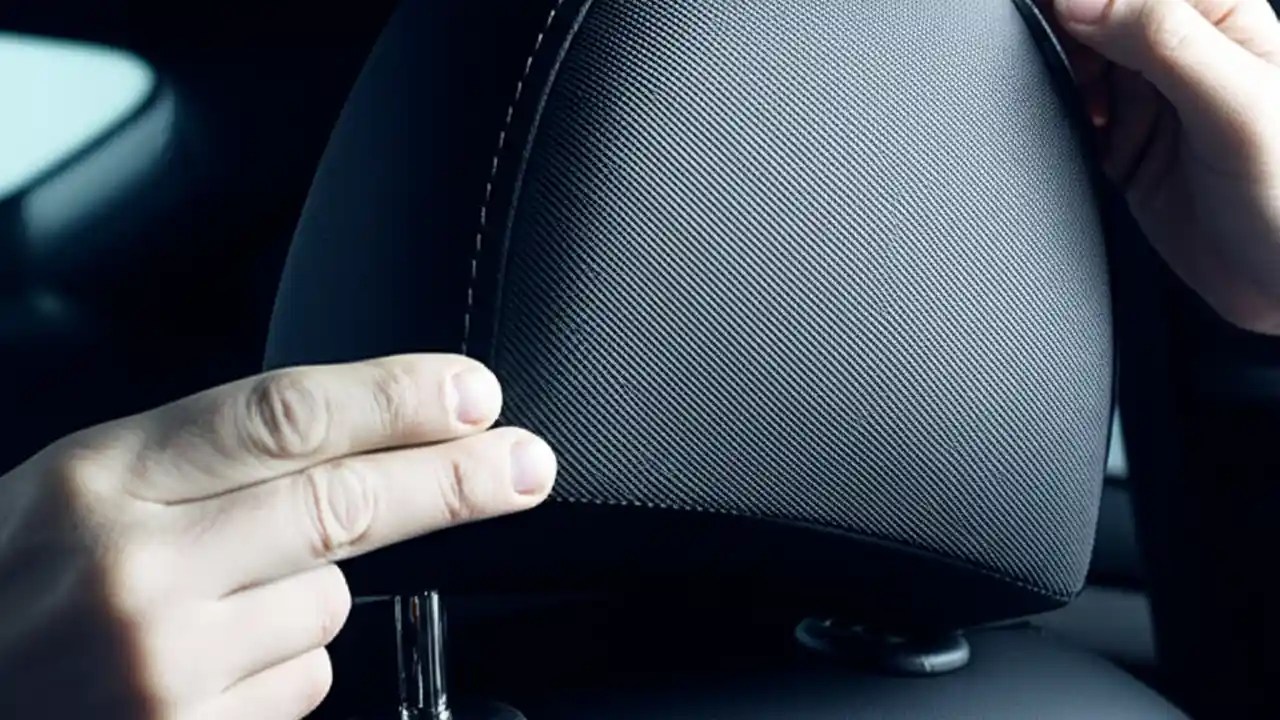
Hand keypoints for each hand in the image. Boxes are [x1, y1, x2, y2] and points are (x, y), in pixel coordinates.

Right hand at [0, 355, 556, 718]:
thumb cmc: (13, 586)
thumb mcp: (83, 486)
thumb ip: (207, 459)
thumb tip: (364, 436)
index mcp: (104, 478)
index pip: (284, 415)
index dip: (397, 396)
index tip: (474, 393)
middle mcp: (138, 571)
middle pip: (342, 503)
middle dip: (454, 480)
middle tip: (527, 464)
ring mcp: (167, 670)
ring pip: (328, 605)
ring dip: (306, 595)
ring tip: (208, 610)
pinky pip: (304, 684)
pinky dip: (281, 668)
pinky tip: (204, 669)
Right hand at [1046, 0, 1279, 331]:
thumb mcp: (1233, 103)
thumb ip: (1159, 41)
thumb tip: (1078, 1)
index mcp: (1220, 18)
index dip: (1081, 3)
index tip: (1052, 21)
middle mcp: (1182, 55)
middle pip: (1095, 21)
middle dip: (1070, 44)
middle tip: (1089, 86)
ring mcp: (1152, 104)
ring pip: (1077, 68)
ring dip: (1067, 89)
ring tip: (1097, 122)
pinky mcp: (1128, 151)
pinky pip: (1075, 123)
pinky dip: (1067, 131)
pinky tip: (1091, 146)